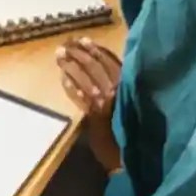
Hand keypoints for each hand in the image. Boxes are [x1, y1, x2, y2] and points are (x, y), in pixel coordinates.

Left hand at [57, 37, 122, 172]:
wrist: (132, 155)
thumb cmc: (135, 128)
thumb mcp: (133, 101)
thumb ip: (123, 86)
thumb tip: (106, 67)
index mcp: (128, 84)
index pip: (110, 60)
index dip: (95, 49)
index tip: (83, 40)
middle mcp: (117, 90)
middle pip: (94, 65)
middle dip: (77, 53)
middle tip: (65, 45)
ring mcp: (104, 102)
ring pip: (84, 77)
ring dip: (69, 65)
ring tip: (59, 57)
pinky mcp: (94, 115)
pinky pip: (79, 97)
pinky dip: (70, 87)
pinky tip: (63, 79)